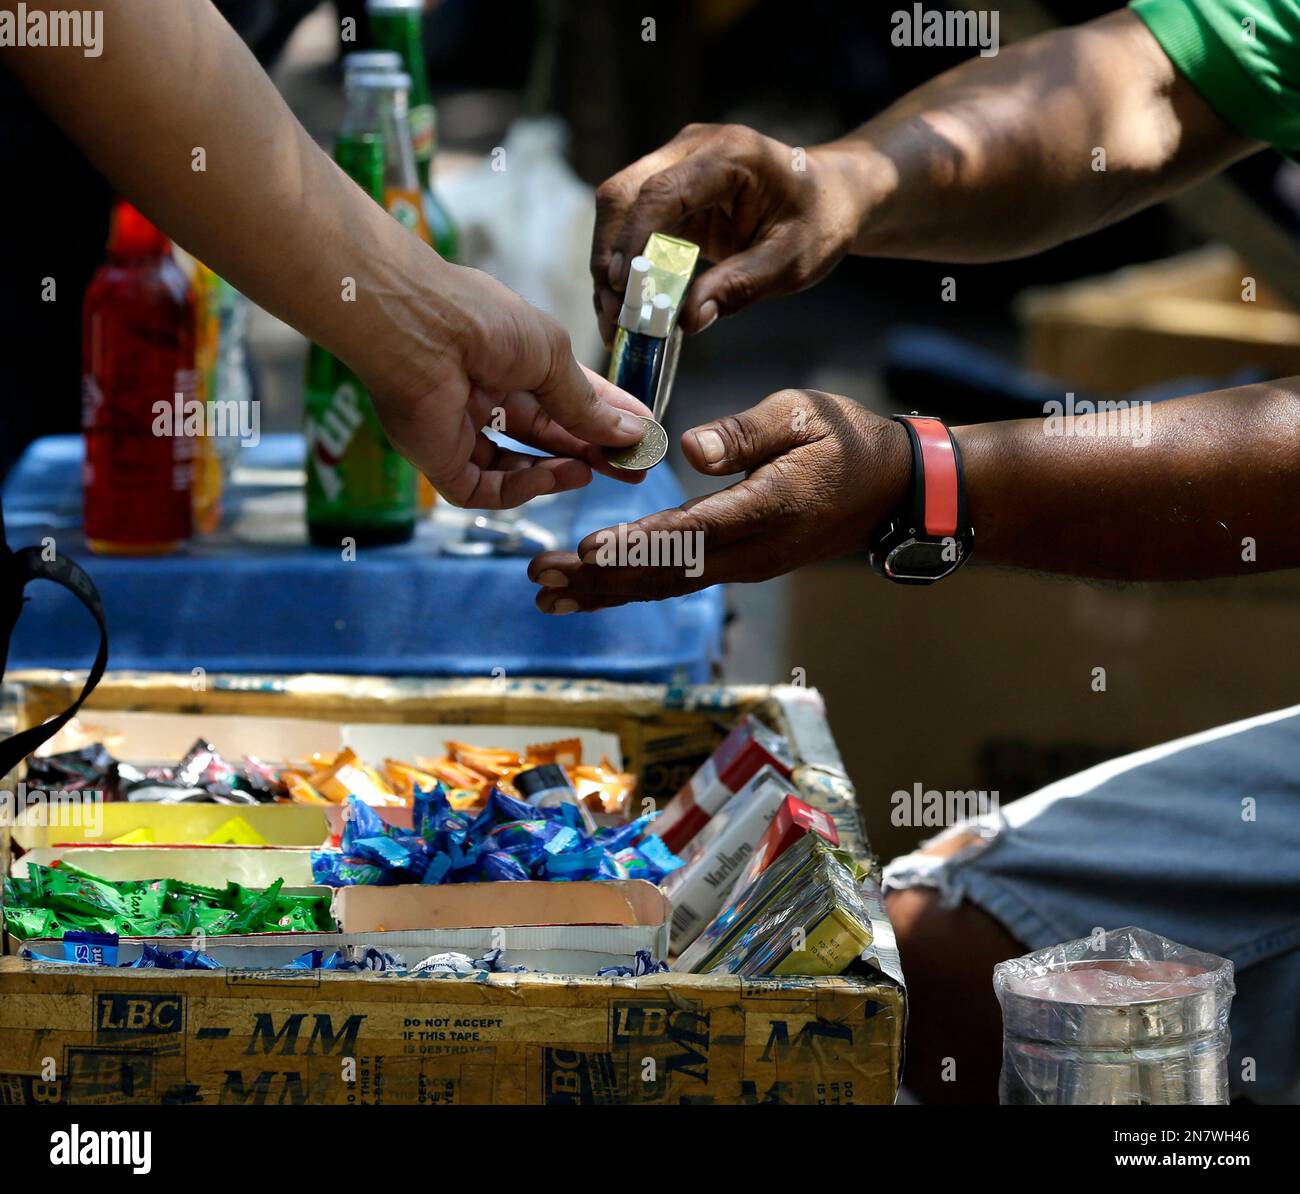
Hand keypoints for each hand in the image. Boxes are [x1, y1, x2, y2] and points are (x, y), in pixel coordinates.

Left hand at [357, 261, 650, 507]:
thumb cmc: (483, 322)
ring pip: (514, 467)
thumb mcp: (553, 357)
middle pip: (545, 435)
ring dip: (556, 472)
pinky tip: (550, 478)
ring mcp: (460, 429)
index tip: (643, 435)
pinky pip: (483, 489)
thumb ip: (587, 404)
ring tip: (593, 470)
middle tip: (632, 469)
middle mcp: (484, 393)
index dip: (605, 417)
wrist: (417, 327)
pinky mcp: (440, 460)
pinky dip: (519, 489)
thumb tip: (631, 433)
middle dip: (589, 450)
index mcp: (511, 359)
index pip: (566, 397)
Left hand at [527, 390, 912, 611]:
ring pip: (667, 584)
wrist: (890, 487)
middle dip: (599, 578)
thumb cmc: (845, 439)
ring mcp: (747, 565)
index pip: (692, 531)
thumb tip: (691, 447)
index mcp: (767, 508)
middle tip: (539, 578)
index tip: (587, 550)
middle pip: (665, 572)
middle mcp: (752, 550)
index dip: (637, 544)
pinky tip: (595, 589)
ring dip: (606, 591)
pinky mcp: (741, 565)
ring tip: (548, 596)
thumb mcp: (801, 415)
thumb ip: (746, 433)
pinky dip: (632, 586)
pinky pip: (679, 580)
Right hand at [591, 124, 864, 342]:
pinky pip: (631, 225)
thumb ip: (739, 286)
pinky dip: (625, 267)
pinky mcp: (668, 190)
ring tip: (616, 321)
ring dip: (610, 266)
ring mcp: (674, 164)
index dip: (633, 239)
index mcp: (729, 154)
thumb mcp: (791, 261)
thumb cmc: (818, 222)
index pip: (661, 191)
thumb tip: (685, 319)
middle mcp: (692, 148)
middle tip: (613, 314)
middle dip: (609, 256)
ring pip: (618, 210)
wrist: (829, 195)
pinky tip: (627, 307)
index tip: (622, 287)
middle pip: (623, 193)